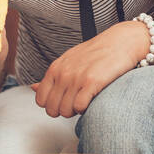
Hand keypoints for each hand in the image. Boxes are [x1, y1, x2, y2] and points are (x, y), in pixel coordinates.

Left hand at [31, 22, 146, 117]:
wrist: (121, 42)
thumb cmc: (96, 53)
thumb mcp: (68, 61)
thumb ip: (51, 77)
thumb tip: (33, 88)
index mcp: (55, 69)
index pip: (40, 100)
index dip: (52, 105)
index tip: (65, 101)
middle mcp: (63, 73)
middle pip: (52, 109)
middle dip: (63, 111)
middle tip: (76, 104)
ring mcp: (76, 78)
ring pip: (65, 111)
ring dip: (75, 111)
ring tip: (85, 101)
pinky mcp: (92, 82)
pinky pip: (80, 107)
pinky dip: (85, 109)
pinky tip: (92, 100)